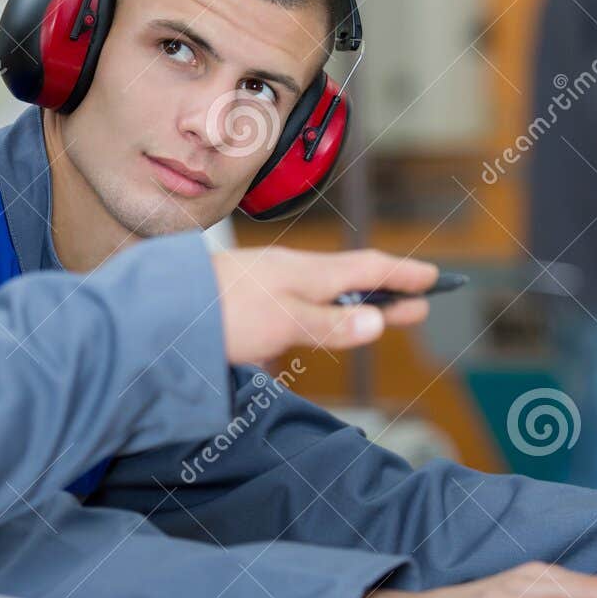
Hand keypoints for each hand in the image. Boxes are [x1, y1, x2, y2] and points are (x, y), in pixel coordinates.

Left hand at [212, 247, 437, 364]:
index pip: (369, 268)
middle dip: (387, 293)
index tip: (434, 280)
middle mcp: (293, 272)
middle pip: (351, 279)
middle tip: (418, 306)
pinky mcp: (249, 298)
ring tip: (374, 319)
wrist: (162, 307)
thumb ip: (331, 325)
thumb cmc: (221, 312)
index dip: (404, 275)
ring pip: (324, 292)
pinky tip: (311, 329)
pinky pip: (297, 303)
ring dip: (353, 305)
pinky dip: (319, 313)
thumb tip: (377, 322)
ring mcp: (270, 282)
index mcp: (309, 272)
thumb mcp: (286, 323)